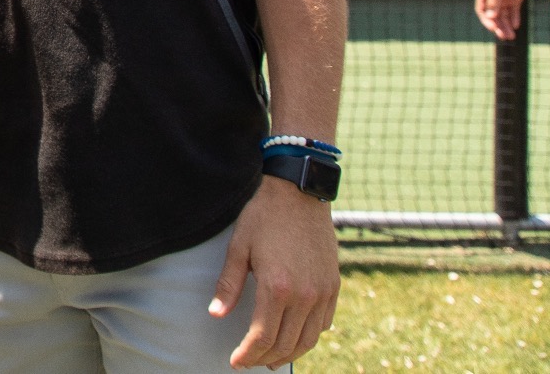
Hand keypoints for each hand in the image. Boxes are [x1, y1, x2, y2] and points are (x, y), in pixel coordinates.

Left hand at [211, 176, 340, 368]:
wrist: (299, 193)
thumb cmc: (264, 216)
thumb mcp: (239, 247)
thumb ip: (229, 284)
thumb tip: (216, 314)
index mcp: (277, 287)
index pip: (262, 337)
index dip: (247, 354)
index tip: (236, 361)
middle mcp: (304, 295)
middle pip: (286, 344)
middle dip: (265, 358)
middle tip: (251, 362)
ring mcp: (323, 291)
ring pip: (308, 339)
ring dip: (289, 353)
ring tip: (272, 358)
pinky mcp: (334, 285)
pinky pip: (324, 322)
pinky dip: (309, 336)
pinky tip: (296, 336)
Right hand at [474, 0, 532, 39]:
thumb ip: (493, 3)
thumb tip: (490, 17)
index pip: (482, 10)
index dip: (487, 21)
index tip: (493, 29)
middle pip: (494, 16)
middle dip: (498, 27)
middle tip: (505, 37)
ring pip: (504, 16)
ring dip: (506, 26)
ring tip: (512, 36)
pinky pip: (513, 12)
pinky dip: (514, 19)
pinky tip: (516, 26)